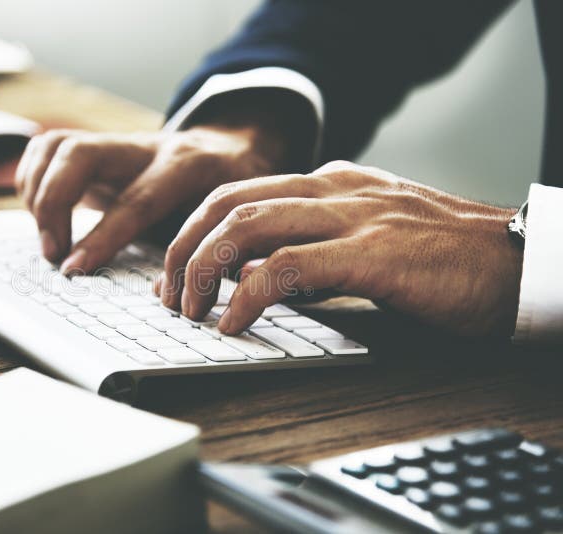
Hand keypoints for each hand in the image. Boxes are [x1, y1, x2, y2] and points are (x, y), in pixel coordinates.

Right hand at [14, 90, 315, 273]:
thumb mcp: (234, 217)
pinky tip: (40, 211)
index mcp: (185, 167)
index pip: (135, 202)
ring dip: (37, 191)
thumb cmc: (232, 190)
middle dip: (53, 203)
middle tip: (53, 253)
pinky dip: (31, 178)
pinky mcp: (95, 148)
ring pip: (58, 146)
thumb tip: (172, 295)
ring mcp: (115, 144)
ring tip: (48, 237)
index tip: (71, 270)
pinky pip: (47, 148)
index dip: (100, 238)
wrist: (229, 146)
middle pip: (80, 154)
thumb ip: (210, 250)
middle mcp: (144, 148)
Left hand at [160, 161, 522, 337]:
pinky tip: (234, 325)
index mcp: (333, 182)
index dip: (196, 231)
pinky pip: (287, 268)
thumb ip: (320, 248)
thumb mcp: (372, 239)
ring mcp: (353, 217)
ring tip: (189, 311)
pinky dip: (248, 297)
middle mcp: (335, 189)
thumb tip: (266, 280)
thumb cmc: (448, 260)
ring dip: (204, 270)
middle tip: (168, 295)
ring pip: (247, 226)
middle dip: (183, 248)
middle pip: (229, 203)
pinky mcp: (372, 254)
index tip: (175, 271)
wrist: (519, 265)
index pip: (241, 192)